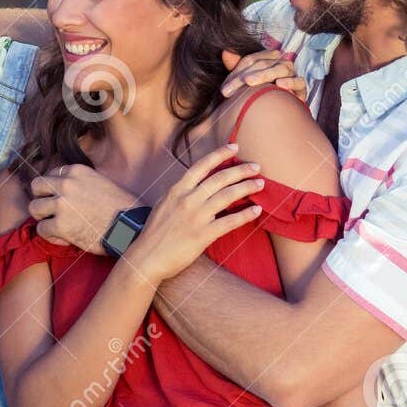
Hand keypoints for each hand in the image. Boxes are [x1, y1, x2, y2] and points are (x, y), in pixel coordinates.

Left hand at [29, 164, 138, 254]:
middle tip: (51, 211)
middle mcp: (66, 184)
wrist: (130, 227)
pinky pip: (41, 230)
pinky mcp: (60, 225)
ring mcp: (61, 204)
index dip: (53, 188)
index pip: (51, 174)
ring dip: (43, 218)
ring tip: (56, 225)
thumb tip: (66, 190)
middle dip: (41, 199)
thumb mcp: (101, 181)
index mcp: (77, 171)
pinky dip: (50, 236)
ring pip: (34, 208)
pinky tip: (64, 238)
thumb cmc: (122, 207)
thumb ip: (80, 182)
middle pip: (36, 187)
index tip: (60, 199)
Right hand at [121, 146, 264, 282]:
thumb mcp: (164, 206)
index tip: (234, 148)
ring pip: (227, 196)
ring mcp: (195, 217)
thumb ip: (179, 195)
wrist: (146, 258)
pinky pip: (229, 222)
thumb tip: (194, 187)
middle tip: (256, 167)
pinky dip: (245, 215)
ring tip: (260, 184)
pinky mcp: (202, 235)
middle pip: (219, 178)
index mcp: (177, 191)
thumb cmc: (154, 234)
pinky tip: (256, 210)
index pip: (201, 166)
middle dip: (240, 170)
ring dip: (247, 188)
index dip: (220, 155)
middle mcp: (187, 200)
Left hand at [219, 36, 307, 101]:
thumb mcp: (244, 84)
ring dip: (264, 74)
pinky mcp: (301, 88)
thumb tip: (225, 51)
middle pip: (263, 63)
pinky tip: (279, 85)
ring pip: (281, 68)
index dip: (236, 72)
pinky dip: (290, 82)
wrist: (277, 116)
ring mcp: (292, 74)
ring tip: (250, 83)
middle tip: (229, 91)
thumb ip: (236, 68)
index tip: (224, 89)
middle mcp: (280, 64)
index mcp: (267, 59)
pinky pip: (299, 82)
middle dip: (244, 76)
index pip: (251, 60)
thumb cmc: (259, 97)